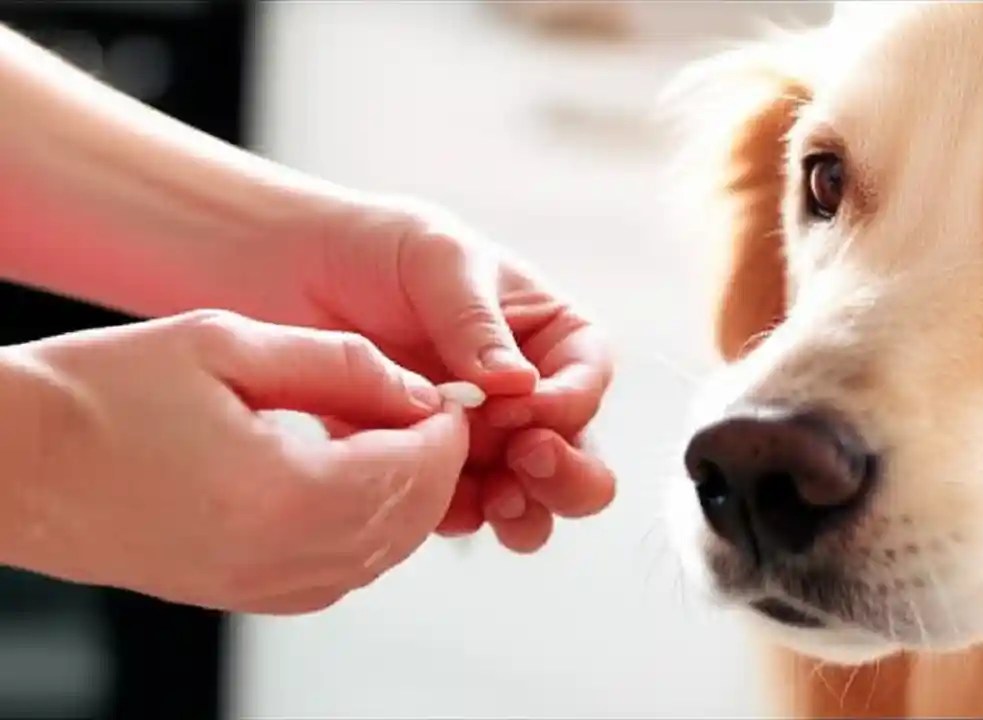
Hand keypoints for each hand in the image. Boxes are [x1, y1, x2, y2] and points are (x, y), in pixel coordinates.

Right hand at [0, 309, 467, 613]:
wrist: (15, 460)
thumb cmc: (104, 390)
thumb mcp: (228, 344)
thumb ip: (339, 364)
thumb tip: (418, 390)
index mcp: (282, 492)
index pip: (414, 471)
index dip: (446, 430)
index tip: (448, 392)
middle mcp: (278, 556)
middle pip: (409, 520)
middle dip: (437, 465)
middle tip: (430, 411)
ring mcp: (257, 586)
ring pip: (380, 554)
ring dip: (407, 498)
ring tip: (394, 437)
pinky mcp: (238, 594)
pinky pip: (338, 574)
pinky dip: (367, 531)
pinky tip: (352, 482)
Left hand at [288, 197, 615, 552]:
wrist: (283, 272)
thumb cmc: (371, 246)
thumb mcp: (436, 258)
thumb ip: (477, 323)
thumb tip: (518, 383)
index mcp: (545, 333)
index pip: (587, 377)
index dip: (569, 403)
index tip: (521, 407)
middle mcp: (522, 394)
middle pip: (578, 452)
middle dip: (567, 473)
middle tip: (527, 463)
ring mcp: (477, 439)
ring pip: (530, 498)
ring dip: (524, 510)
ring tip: (497, 500)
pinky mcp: (425, 469)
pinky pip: (456, 511)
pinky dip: (451, 515)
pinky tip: (427, 498)